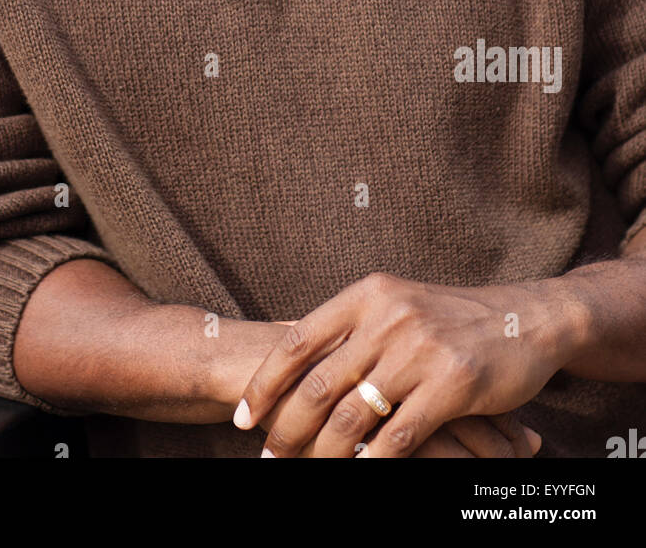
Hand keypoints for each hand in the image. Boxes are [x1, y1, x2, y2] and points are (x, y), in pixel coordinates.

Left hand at [234, 271, 574, 456]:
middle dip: (287, 429)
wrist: (525, 318)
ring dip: (324, 454)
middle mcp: (388, 317)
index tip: (243, 416)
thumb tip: (299, 365)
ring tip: (307, 471)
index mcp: (367, 295)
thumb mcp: (399, 305)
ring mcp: (420, 349)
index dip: (265, 382)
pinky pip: (399, 436)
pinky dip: (374, 462)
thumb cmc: (453, 317)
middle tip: (268, 457)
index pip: (299, 341)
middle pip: (319, 385)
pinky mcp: (452, 383)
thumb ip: (355, 329)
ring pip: (354, 417)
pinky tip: (360, 472)